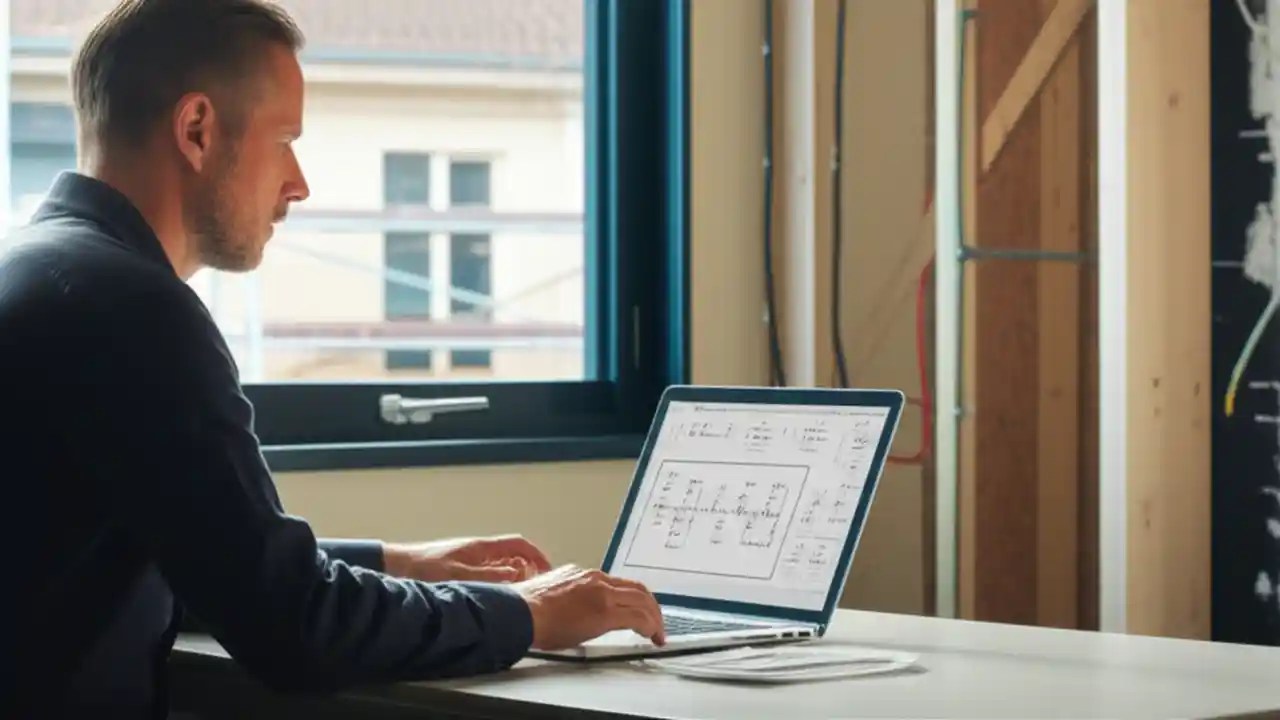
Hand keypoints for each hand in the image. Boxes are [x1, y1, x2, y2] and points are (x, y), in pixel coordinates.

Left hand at [383, 534, 551, 583]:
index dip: (538, 556)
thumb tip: (517, 578)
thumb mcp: (460, 575)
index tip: (550, 571)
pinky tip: (491, 600)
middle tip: (536, 588)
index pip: (520, 545)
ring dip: (511, 579)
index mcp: (481, 547)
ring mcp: (466, 560)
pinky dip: (496, 585)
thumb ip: (490, 577)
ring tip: (517, 596)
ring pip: (499, 567)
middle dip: (528, 571)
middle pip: (512, 556)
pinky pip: (485, 576)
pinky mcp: (455, 570)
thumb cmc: (421, 568)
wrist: (392, 568)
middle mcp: (476, 551)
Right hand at [514, 565, 665, 649]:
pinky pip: (638, 617)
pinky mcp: (606, 612)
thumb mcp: (552, 596)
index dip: (631, 597)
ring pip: (642, 600)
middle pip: (636, 588)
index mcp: (582, 575)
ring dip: (654, 617)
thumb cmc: (526, 610)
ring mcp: (602, 593)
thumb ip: (568, 598)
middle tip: (655, 621)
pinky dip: (649, 626)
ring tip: (657, 633)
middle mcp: (595, 578)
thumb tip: (572, 611)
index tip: (636, 609)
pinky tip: (651, 636)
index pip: (616, 583)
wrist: (519, 612)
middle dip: (650, 605)